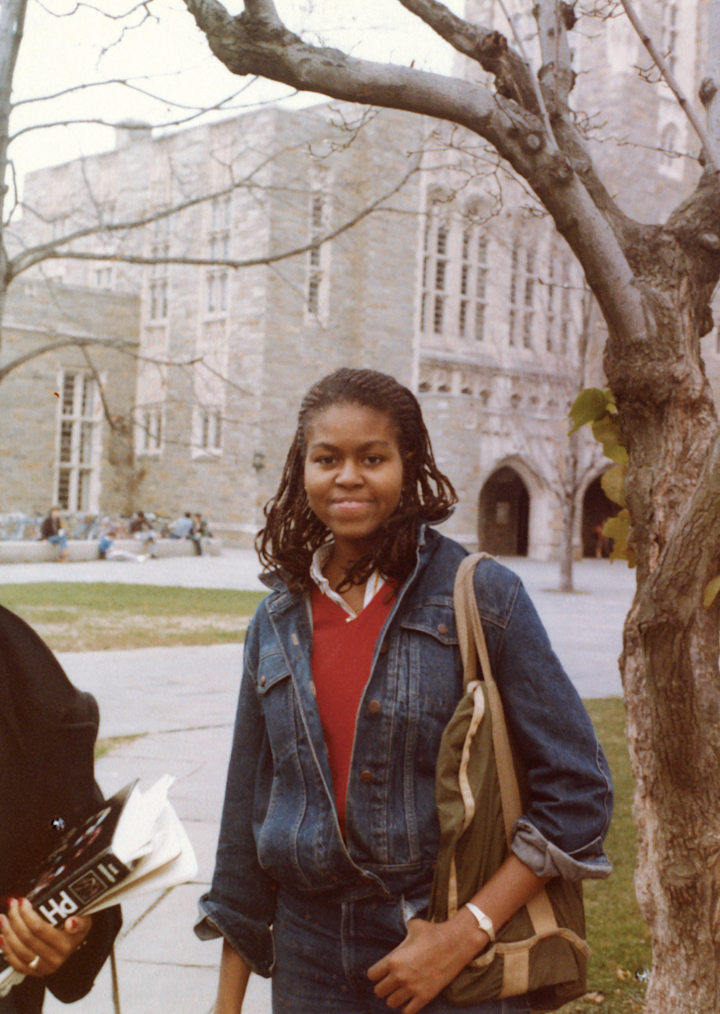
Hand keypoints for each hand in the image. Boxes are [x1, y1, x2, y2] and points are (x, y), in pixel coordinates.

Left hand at [0, 898, 91, 977]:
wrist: (74, 942)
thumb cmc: (75, 924)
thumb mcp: (83, 919)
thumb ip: (78, 921)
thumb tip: (70, 923)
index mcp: (67, 945)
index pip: (40, 929)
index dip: (28, 915)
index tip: (23, 901)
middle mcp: (56, 959)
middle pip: (27, 938)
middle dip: (16, 919)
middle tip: (12, 903)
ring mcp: (44, 968)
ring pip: (19, 950)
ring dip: (7, 932)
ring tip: (3, 916)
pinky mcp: (35, 973)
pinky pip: (16, 963)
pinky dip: (7, 949)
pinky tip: (2, 936)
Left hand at [367, 916, 486, 1013]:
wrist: (455, 943)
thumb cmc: (433, 932)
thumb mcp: (413, 926)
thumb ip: (402, 932)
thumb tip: (401, 926)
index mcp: (393, 959)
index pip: (372, 975)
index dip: (376, 973)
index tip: (381, 972)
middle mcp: (400, 976)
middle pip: (379, 992)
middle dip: (383, 987)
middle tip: (390, 982)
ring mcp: (412, 988)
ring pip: (391, 1003)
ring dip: (394, 997)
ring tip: (400, 991)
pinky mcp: (425, 996)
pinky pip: (408, 1011)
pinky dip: (406, 1008)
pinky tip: (410, 1000)